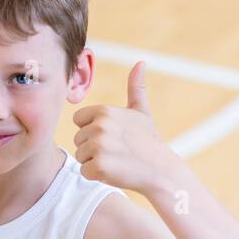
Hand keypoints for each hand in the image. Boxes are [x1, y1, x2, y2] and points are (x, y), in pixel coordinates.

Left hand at [72, 62, 178, 194]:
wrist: (161, 170)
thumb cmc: (149, 141)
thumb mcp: (141, 112)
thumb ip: (136, 88)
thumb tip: (140, 63)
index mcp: (105, 111)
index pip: (78, 120)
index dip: (91, 129)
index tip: (111, 135)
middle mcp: (100, 126)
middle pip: (78, 139)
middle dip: (92, 147)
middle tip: (116, 151)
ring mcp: (99, 146)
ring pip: (80, 156)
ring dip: (94, 161)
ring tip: (116, 160)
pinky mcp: (99, 166)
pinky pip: (85, 171)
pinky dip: (97, 175)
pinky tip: (115, 171)